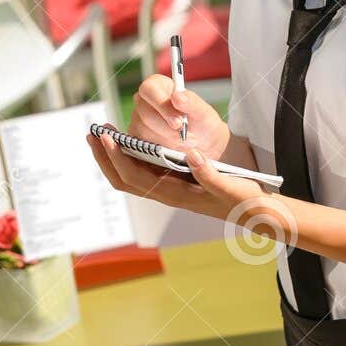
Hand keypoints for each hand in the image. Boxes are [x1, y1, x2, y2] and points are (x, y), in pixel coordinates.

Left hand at [88, 126, 277, 229]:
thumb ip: (211, 174)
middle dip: (105, 156)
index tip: (107, 136)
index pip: (136, 178)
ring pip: (129, 175)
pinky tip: (124, 141)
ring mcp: (166, 189)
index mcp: (175, 195)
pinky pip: (141, 170)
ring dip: (112, 155)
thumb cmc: (243, 201)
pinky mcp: (172, 182)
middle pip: (123, 178)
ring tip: (100, 133)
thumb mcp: (233, 188)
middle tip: (91, 131)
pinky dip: (127, 155)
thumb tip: (190, 154)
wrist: (253, 214)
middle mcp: (165, 194)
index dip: (117, 158)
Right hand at [129, 73, 230, 158]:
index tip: (179, 121)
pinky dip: (162, 148)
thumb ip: (192, 103)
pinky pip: (144, 145)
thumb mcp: (203, 113)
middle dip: (167, 128)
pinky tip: (175, 148)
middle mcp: (144, 101)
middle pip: (146, 113)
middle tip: (185, 136)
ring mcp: (138, 120)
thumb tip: (177, 97)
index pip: (149, 89)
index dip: (162, 104)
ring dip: (167, 140)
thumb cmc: (201, 124)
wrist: (202, 146)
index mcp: (158, 86)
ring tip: (184, 141)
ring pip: (144, 131)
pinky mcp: (137, 139)